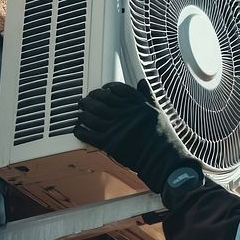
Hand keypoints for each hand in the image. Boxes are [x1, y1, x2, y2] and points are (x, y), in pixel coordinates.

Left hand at [74, 80, 198, 196]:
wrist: (161, 158)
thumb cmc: (162, 136)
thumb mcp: (157, 110)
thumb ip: (147, 95)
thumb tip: (142, 82)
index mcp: (136, 104)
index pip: (117, 89)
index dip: (107, 88)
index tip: (104, 89)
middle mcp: (124, 114)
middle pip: (100, 100)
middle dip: (90, 98)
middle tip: (86, 99)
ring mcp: (115, 128)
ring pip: (91, 116)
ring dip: (83, 113)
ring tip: (81, 112)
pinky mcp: (108, 143)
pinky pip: (88, 134)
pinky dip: (80, 130)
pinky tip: (78, 128)